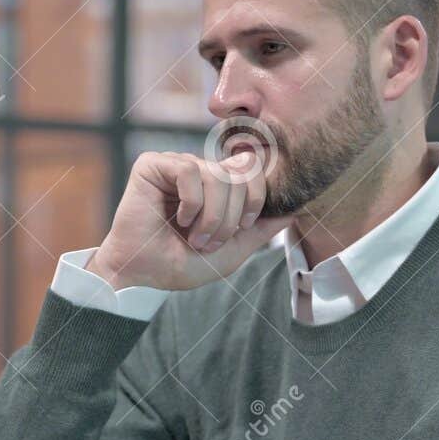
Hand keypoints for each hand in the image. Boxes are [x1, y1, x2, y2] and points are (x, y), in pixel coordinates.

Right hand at [84, 151, 293, 290]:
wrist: (143, 275)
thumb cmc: (182, 264)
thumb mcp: (233, 251)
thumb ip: (262, 230)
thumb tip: (295, 208)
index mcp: (219, 186)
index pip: (253, 171)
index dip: (255, 200)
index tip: (240, 229)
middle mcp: (200, 171)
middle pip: (238, 174)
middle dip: (230, 217)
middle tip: (208, 242)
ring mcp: (177, 165)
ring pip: (215, 174)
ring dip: (211, 215)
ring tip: (194, 237)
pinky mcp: (153, 164)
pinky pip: (188, 171)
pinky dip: (190, 202)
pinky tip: (179, 218)